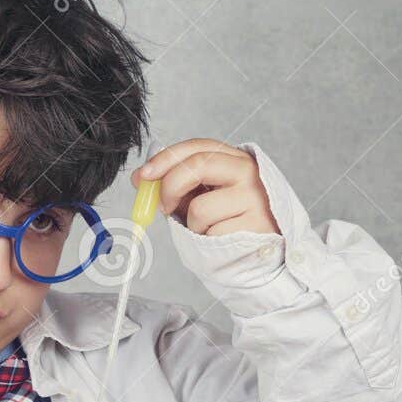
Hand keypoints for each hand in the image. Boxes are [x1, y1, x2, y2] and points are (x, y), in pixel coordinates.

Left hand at [131, 140, 277, 236]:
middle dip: (170, 186)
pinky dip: (206, 240)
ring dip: (192, 224)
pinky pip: (211, 233)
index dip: (166, 158)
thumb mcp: (201, 196)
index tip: (144, 174)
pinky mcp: (254, 225)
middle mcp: (247, 172)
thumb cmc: (228, 222)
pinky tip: (221, 239)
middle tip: (164, 206)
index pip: (197, 147)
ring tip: (207, 228)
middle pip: (198, 165)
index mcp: (234, 159)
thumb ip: (174, 184)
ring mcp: (253, 198)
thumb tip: (140, 178)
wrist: (260, 254)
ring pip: (199, 207)